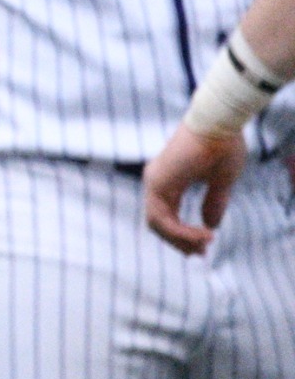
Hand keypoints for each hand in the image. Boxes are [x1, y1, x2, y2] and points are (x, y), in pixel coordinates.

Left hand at [145, 125, 246, 253]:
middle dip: (179, 242)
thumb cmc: (223, 147)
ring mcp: (154, 181)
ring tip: (204, 244)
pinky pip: (162, 217)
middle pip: (157, 223)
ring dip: (181, 239)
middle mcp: (156, 181)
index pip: (165, 216)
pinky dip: (181, 232)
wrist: (219, 125)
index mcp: (169, 180)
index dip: (181, 235)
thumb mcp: (220, 182)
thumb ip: (213, 202)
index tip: (203, 246)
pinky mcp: (158, 182)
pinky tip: (203, 234)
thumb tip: (210, 224)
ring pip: (157, 224)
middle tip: (200, 253)